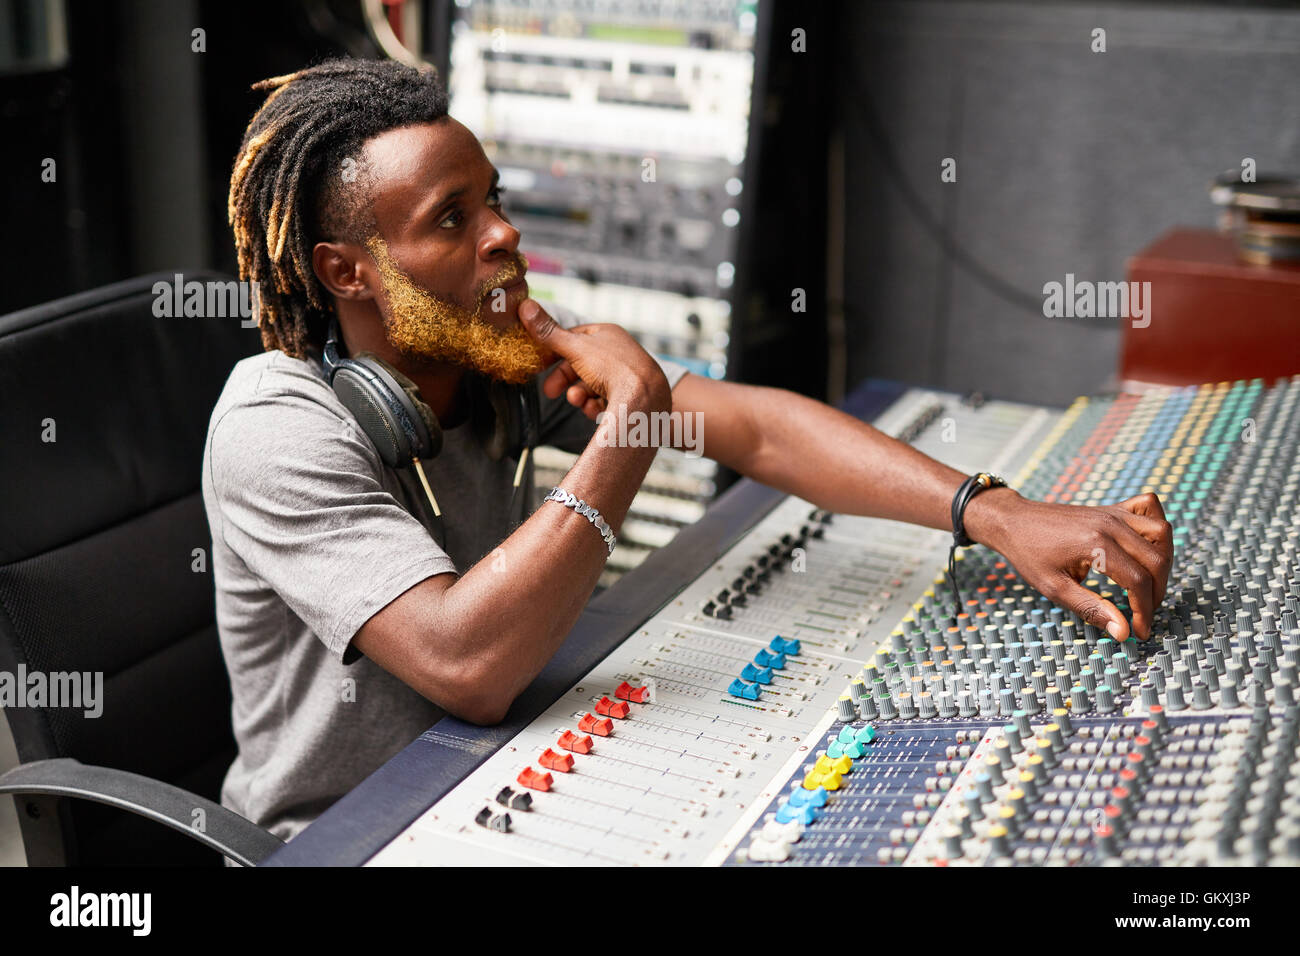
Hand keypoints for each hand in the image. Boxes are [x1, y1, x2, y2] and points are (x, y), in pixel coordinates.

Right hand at [517, 299, 669, 415]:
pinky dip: (595, 406)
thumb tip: (524, 306)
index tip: (539, 364)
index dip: (555, 350)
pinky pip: (605, 400)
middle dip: (564, 379)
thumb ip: (549, 332)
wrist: (645, 399)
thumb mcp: (575, 348)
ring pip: (591, 385)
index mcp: (607, 334)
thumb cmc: (612, 367)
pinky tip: (595, 409)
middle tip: (550, 392)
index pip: (574, 338)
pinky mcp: (630, 397)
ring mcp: (625, 375)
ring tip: (578, 401)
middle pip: (581, 365)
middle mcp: (618, 352)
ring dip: (579, 395)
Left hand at [964, 490, 1173, 639]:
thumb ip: (1091, 609)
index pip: (1138, 582)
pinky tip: (1146, 547)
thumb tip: (1123, 632)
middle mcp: (1110, 524)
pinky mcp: (1112, 508)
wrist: (1012, 522)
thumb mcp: (1055, 588)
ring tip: (1148, 585)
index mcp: (1096, 545)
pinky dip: (1155, 526)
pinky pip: (1148, 506)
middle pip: (1156, 560)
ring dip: (1163, 562)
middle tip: (1143, 613)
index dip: (1145, 611)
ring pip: (1161, 532)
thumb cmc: (1028, 554)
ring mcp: (1113, 513)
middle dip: (1157, 593)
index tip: (1139, 630)